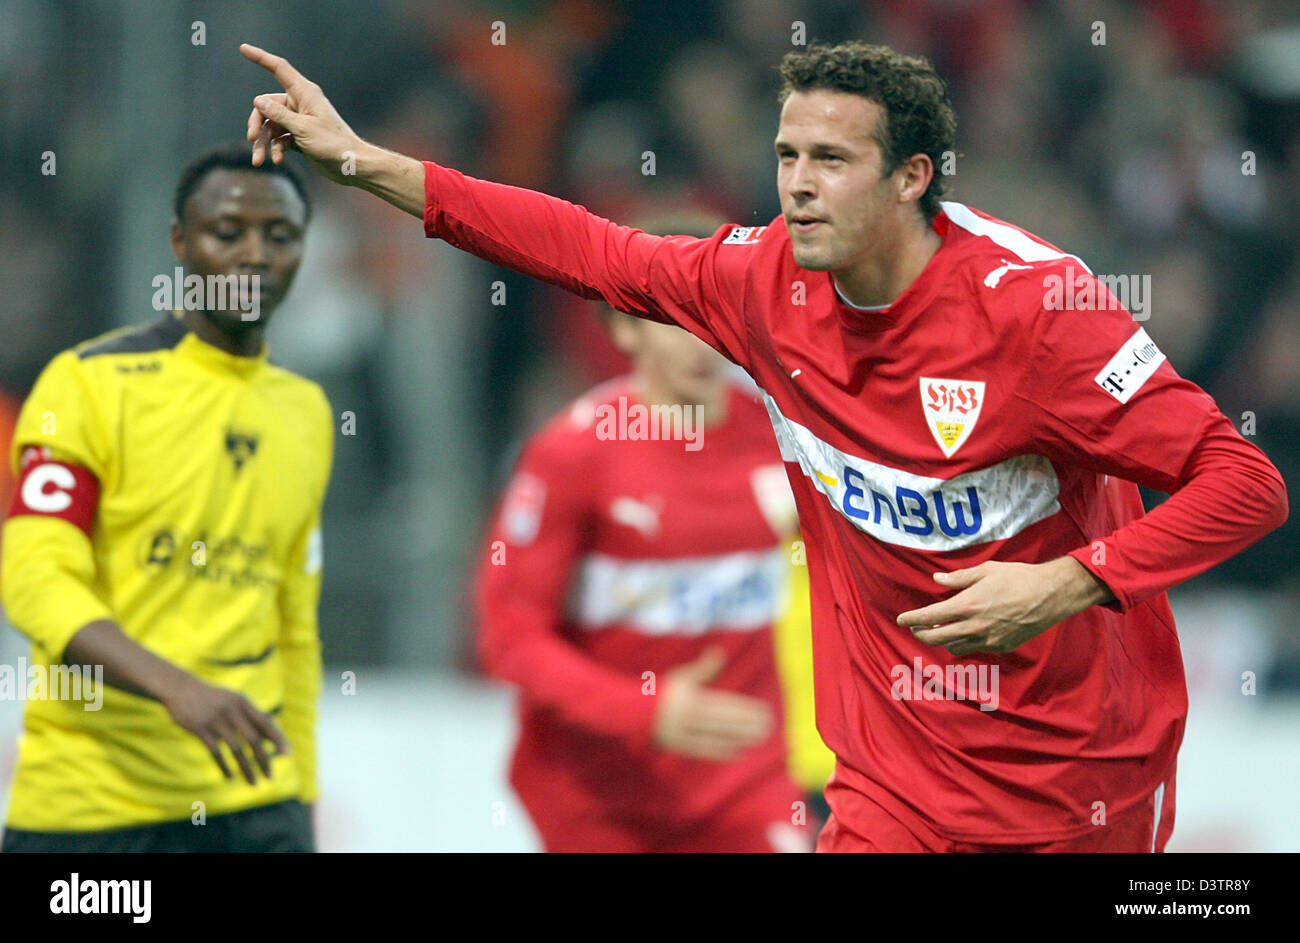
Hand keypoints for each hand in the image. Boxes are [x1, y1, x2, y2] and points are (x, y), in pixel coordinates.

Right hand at [160, 676, 288, 784]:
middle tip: (271, 777)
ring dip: (247, 769)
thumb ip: (252, 717)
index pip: (266, 723)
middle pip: (254, 740)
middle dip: (264, 760)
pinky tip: (230, 777)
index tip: (287, 755)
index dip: (278, 739)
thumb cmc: (213, 698)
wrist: (181, 688)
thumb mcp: (235, 701)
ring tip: (254, 783)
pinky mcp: (200, 729)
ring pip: (237, 749)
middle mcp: (233, 711)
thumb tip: (272, 735)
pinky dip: (224, 766)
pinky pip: (216, 752)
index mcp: (244, 703)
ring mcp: (216, 720)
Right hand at [239, 43, 363, 182]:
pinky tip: (277, 161)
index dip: (260, 57)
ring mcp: (299, 121)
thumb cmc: (333, 144)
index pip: (279, 69)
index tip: (243, 48)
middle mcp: (300, 104)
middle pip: (267, 106)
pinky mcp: (299, 137)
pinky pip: (280, 139)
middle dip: (257, 123)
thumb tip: (258, 101)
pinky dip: (276, 149)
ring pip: (271, 126)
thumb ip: (279, 115)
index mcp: (304, 93)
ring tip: (258, 160)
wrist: (351, 166)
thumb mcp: (302, 129)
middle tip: (251, 138)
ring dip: (263, 143)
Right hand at [653, 647, 772, 760]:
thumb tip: (719, 652)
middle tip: (768, 726)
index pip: (723, 705)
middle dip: (746, 725)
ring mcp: (682, 733)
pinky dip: (723, 752)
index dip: (744, 709)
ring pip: (716, 737)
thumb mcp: (682, 676)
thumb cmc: (662, 691)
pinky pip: (704, 751)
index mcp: (690, 698)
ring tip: (758, 739)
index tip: (763, 710)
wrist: (633, 712)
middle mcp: (686, 716)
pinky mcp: (678, 746)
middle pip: (723, 722)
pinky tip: (740, 751)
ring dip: (739, 739)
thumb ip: (703, 668)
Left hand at [896, 557, 1112, 656]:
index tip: (900, 619)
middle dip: (921, 633)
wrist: (1050, 596)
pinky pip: (973, 648)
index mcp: (966, 606)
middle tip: (915, 627)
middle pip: (936, 638)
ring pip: (953, 647)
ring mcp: (987, 639)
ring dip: (942, 640)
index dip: (911, 619)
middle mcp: (973, 627)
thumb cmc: (1017, 578)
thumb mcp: (985, 571)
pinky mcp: (1000, 646)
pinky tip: (962, 634)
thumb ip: (958, 578)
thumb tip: (937, 579)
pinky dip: (962, 643)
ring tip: (937, 630)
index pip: (929, 617)